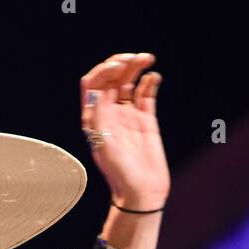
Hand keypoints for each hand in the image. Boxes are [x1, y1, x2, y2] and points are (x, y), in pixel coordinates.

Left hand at [80, 53, 169, 210]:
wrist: (142, 190)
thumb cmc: (119, 172)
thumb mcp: (104, 143)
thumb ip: (100, 115)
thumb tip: (98, 90)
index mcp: (94, 118)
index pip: (94, 84)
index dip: (104, 71)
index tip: (118, 68)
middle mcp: (110, 113)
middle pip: (112, 78)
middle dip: (121, 64)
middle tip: (135, 58)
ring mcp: (128, 115)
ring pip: (130, 82)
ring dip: (137, 67)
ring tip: (148, 58)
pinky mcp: (146, 119)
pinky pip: (147, 93)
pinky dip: (150, 81)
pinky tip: (155, 77)